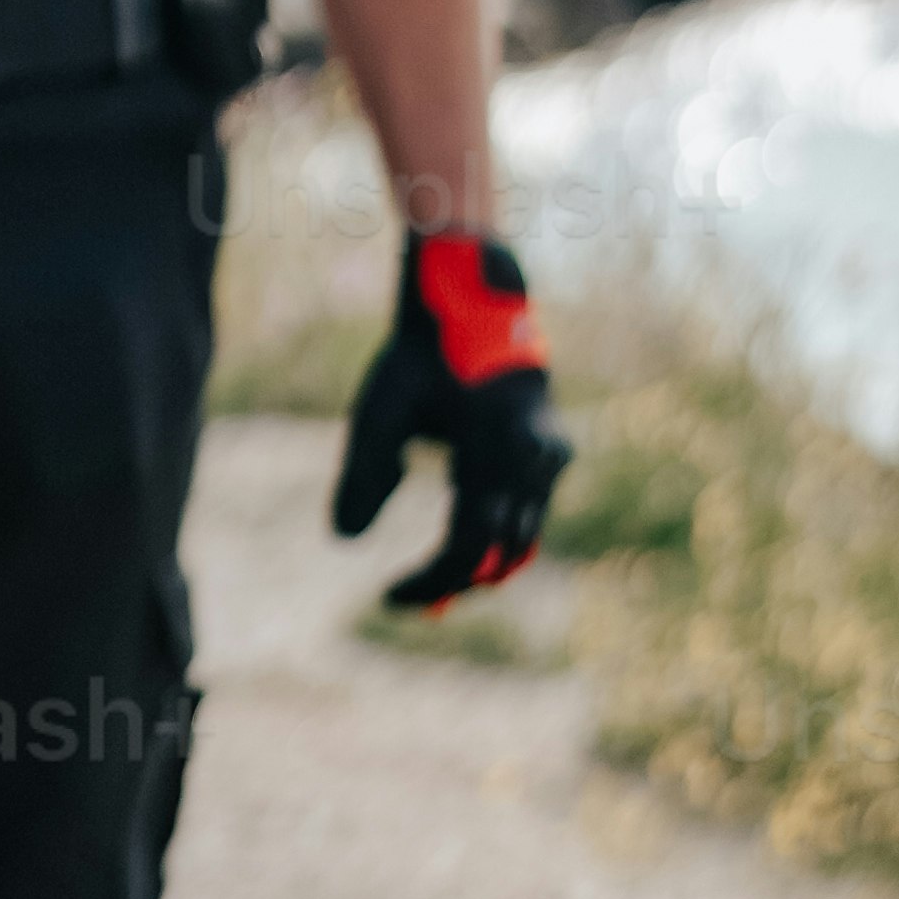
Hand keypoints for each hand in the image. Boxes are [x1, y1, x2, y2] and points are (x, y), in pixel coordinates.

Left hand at [332, 227, 571, 613]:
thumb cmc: (419, 356)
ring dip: (480, 564)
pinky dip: (495, 532)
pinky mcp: (555, 450)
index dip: (430, 584)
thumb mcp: (380, 410)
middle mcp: (533, 459)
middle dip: (456, 582)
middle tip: (408, 597)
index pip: (468, 548)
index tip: (387, 598)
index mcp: (493, 450)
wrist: (472, 301)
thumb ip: (364, 473)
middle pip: (501, 554)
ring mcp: (552, 455)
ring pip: (522, 537)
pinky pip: (529, 510)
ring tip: (430, 581)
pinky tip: (456, 534)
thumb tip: (344, 541)